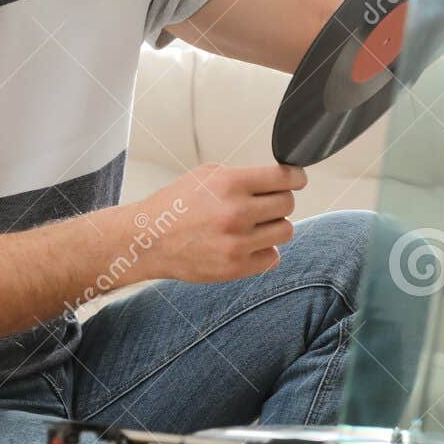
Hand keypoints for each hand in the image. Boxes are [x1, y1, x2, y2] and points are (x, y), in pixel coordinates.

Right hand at [126, 162, 306, 284]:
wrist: (147, 240)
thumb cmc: (176, 206)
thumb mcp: (205, 175)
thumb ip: (242, 176)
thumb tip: (279, 179)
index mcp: (230, 183)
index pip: (285, 178)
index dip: (296, 178)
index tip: (296, 181)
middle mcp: (236, 212)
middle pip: (288, 204)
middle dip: (279, 202)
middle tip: (263, 206)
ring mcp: (237, 242)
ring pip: (285, 231)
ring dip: (273, 227)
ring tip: (253, 226)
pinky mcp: (235, 267)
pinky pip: (273, 257)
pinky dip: (263, 251)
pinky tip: (245, 245)